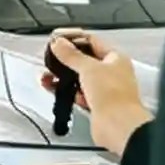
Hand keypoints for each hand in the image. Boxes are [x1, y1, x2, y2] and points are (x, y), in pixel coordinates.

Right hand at [39, 28, 151, 154]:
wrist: (117, 126)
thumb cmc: (115, 96)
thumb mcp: (89, 68)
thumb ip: (71, 55)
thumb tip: (59, 43)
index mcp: (116, 58)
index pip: (91, 41)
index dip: (73, 38)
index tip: (57, 38)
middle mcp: (111, 73)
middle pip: (84, 60)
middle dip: (65, 58)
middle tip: (50, 56)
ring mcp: (104, 89)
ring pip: (79, 78)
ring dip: (62, 75)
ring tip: (47, 74)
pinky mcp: (96, 104)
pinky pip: (77, 93)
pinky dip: (65, 90)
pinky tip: (53, 88)